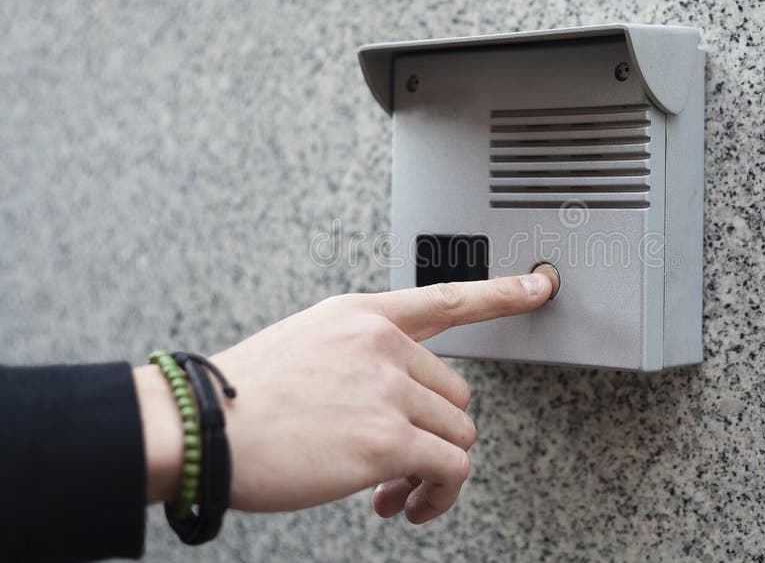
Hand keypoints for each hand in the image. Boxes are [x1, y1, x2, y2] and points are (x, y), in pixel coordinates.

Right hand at [134, 272, 554, 523]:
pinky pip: (448, 469)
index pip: (447, 298)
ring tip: (396, 490)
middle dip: (433, 433)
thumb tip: (400, 395)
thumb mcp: (306, 342)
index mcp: (363, 315)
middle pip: (456, 394)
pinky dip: (437, 495)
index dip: (501, 292)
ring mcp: (387, 389)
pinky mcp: (386, 439)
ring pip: (457, 434)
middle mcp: (383, 344)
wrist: (200, 427)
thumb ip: (361, 354)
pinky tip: (406, 506)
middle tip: (399, 464)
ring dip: (433, 470)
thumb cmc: (243, 395)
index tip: (538, 284)